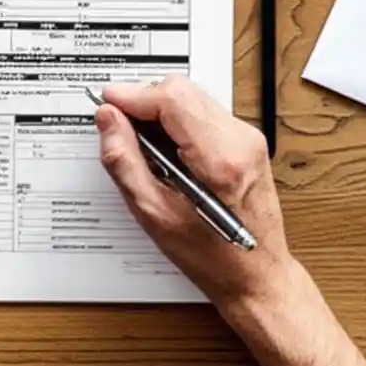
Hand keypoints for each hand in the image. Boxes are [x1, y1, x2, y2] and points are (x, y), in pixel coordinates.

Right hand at [94, 75, 291, 306]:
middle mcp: (241, 141)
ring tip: (144, 145)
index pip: (171, 99)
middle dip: (145, 101)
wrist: (256, 275)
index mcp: (220, 159)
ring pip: (193, 97)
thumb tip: (109, 122)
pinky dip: (179, 122)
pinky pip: (205, 113)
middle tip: (120, 126)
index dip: (133, 95)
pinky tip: (168, 151)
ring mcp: (248, 139)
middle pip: (183, 90)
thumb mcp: (155, 214)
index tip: (109, 103)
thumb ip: (125, 161)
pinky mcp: (248, 143)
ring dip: (161, 111)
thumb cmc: (213, 257)